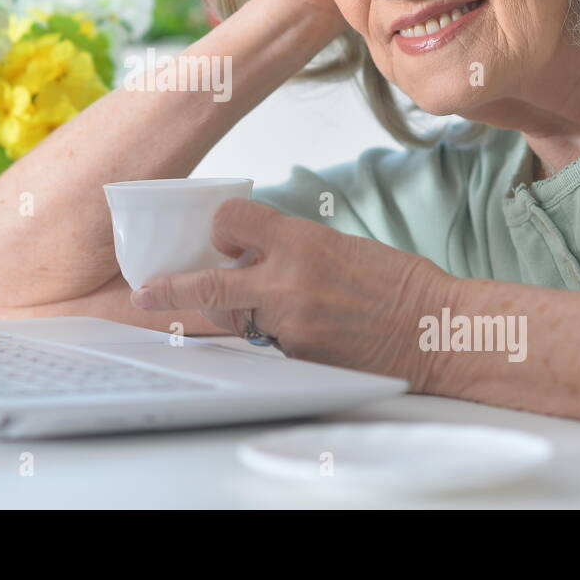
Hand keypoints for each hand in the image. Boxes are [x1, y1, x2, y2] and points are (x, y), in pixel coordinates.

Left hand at [129, 198, 448, 385]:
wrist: (432, 331)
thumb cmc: (396, 283)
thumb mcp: (339, 244)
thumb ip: (291, 246)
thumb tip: (251, 250)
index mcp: (301, 241)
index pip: (230, 220)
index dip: (221, 226)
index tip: (223, 234)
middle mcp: (287, 282)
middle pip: (207, 285)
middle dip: (172, 287)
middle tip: (147, 291)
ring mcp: (289, 325)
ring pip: (235, 319)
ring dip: (235, 311)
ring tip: (259, 305)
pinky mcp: (297, 359)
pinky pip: (267, 344)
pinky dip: (274, 335)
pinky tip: (308, 328)